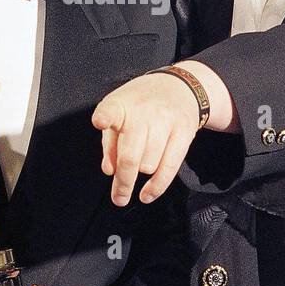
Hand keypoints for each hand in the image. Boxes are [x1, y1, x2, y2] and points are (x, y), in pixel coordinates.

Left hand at [92, 71, 201, 205]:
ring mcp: (166, 122)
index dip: (105, 117)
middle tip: (118, 198)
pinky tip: (147, 195)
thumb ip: (110, 143)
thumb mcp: (119, 114)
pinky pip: (170, 167)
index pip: (111, 110)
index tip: (100, 122)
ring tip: (139, 167)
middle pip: (131, 155)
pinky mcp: (184, 132)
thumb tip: (110, 170)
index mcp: (121, 104)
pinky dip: (157, 187)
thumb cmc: (141, 106)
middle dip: (123, 182)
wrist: (180, 87)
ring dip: (141, 173)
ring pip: (149, 165)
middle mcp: (144, 112)